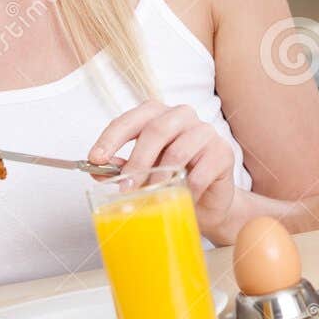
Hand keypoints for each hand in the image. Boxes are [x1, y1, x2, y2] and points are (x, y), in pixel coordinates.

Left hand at [89, 101, 237, 238]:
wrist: (207, 203)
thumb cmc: (172, 181)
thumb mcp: (142, 173)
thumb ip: (121, 167)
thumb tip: (97, 169)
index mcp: (159, 115)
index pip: (133, 118)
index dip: (111, 138)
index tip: (95, 159)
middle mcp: (183, 116)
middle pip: (157, 130)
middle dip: (136, 161)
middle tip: (125, 187)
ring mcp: (205, 132)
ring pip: (178, 150)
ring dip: (159, 178)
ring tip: (151, 196)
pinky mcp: (223, 152)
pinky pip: (199, 172)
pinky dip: (184, 191)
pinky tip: (179, 199)